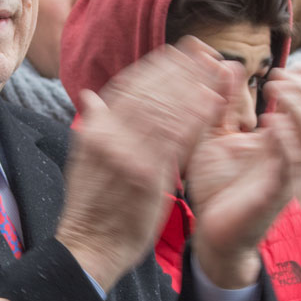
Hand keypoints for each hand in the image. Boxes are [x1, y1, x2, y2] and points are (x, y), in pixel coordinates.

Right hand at [56, 43, 233, 289]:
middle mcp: (107, 135)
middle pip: (150, 91)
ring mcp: (126, 154)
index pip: (128, 86)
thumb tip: (89, 97)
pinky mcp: (146, 174)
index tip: (179, 52)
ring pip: (165, 108)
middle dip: (180, 68)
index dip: (157, 66)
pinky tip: (214, 102)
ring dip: (194, 85)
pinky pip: (176, 138)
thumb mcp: (83, 160)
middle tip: (206, 52)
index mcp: (94, 130)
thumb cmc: (92, 208)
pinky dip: (196, 116)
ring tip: (217, 70)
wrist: (89, 248)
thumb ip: (94, 127)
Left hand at [185, 60, 300, 288]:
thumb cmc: (217, 187)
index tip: (289, 65)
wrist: (211, 234)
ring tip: (277, 90)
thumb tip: (229, 65)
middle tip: (279, 76)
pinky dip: (286, 141)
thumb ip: (223, 104)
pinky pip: (290, 163)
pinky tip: (271, 123)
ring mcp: (286, 174)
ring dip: (298, 107)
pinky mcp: (275, 193)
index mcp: (281, 141)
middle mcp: (290, 155)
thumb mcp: (215, 137)